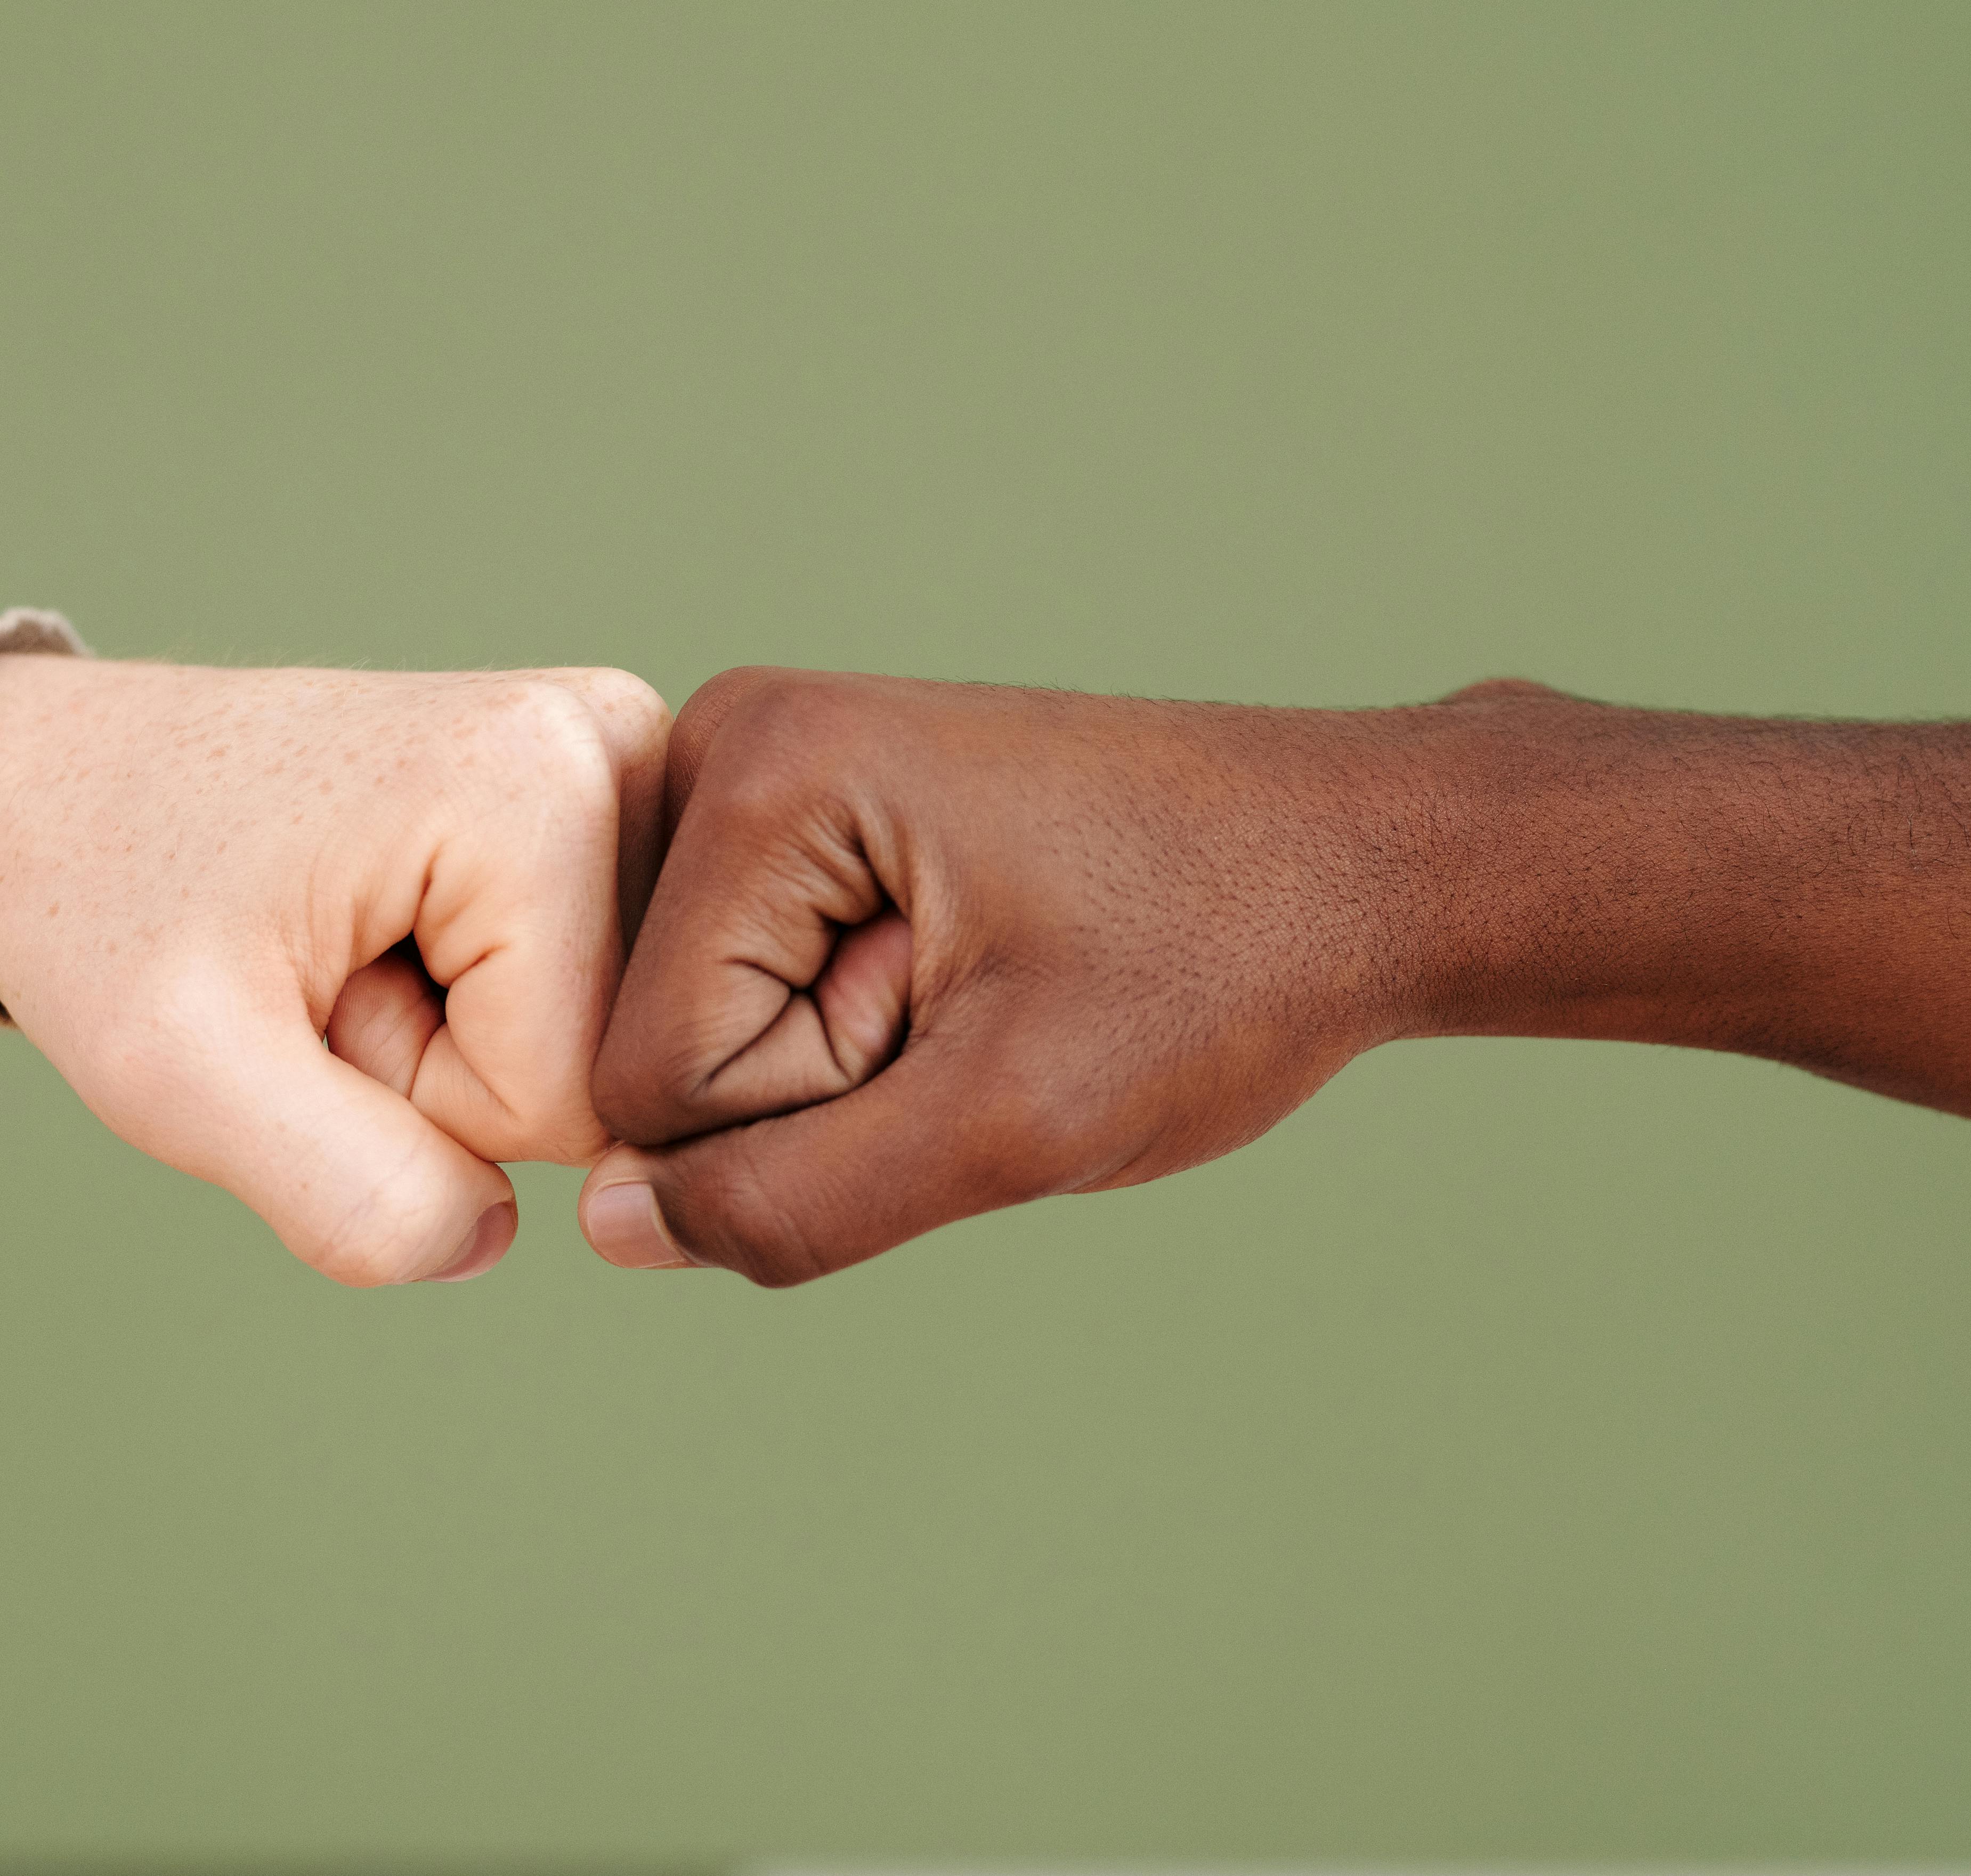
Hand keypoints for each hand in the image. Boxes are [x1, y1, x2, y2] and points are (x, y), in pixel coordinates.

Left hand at [0, 654, 667, 1284]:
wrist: (49, 787)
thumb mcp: (179, 1074)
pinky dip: (483, 999)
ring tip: (346, 948)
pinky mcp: (605, 791)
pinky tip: (391, 929)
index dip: (426, 1101)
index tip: (314, 997)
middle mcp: (620, 745)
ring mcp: (624, 761)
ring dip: (466, 1037)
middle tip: (324, 972)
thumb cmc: (100, 905)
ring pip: (606, 1035)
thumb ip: (348, 1191)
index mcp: (546, 780)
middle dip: (456, 1069)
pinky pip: (593, 992)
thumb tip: (487, 1237)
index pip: (574, 1093)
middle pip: (611, 1059)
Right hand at [577, 668, 1439, 1282]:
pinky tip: (970, 971)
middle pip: (662, 1045)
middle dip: (822, 1084)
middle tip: (988, 1002)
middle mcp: (726, 740)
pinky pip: (756, 993)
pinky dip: (860, 1026)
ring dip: (846, 1065)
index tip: (969, 1019)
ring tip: (988, 983)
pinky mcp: (800, 814)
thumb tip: (611, 1230)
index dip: (814, 1112)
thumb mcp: (1014, 1122)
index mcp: (759, 768)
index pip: (649, 1075)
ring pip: (708, 1033)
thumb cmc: (1216, 964)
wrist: (1359, 858)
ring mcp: (759, 770)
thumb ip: (795, 1200)